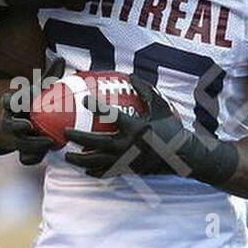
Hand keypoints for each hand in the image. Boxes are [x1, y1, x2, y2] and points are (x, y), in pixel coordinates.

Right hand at [1, 57, 63, 165]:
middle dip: (17, 126)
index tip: (30, 94)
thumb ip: (49, 77)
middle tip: (29, 125)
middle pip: (10, 125)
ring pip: (19, 144)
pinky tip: (48, 155)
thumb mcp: (40, 90)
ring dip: (31, 144)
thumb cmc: (36, 102)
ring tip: (48, 142)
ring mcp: (16, 139)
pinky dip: (34, 157)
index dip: (17, 99)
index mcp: (11, 105)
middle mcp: (10, 122)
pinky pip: (25, 158)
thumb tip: (59, 58)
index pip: (8, 101)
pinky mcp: (23, 153)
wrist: (25, 123)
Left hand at [63, 76, 235, 183]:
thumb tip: (130, 75)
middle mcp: (129, 146)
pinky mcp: (128, 170)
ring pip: (98, 162)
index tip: (84, 100)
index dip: (97, 107)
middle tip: (65, 132)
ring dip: (80, 160)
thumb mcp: (160, 107)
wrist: (182, 155)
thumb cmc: (170, 128)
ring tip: (67, 156)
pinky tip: (84, 168)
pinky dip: (94, 171)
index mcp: (136, 128)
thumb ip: (145, 91)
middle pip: (97, 143)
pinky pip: (107, 172)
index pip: (112, 116)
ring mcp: (127, 160)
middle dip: (79, 138)